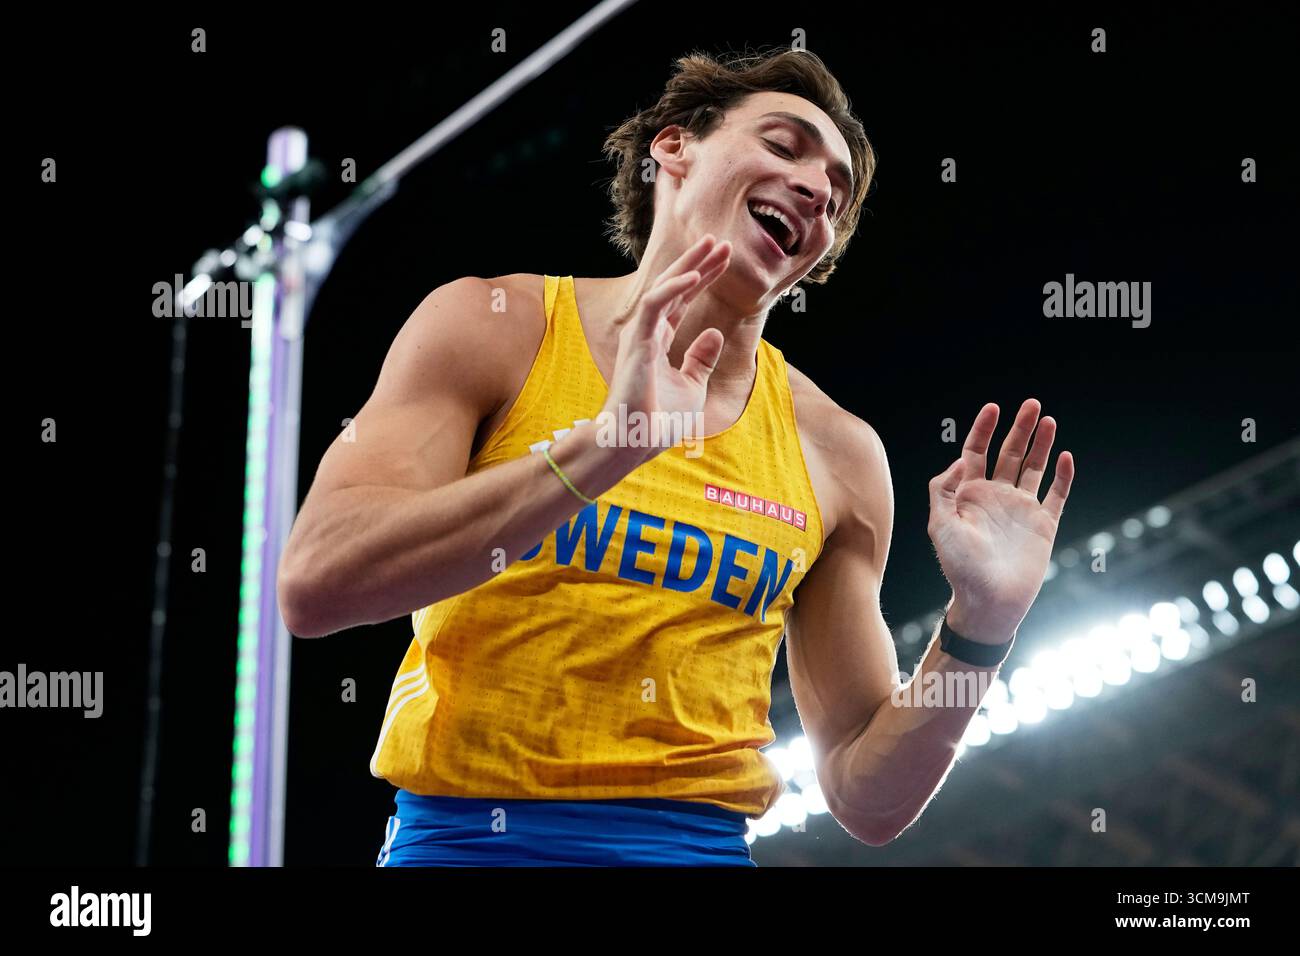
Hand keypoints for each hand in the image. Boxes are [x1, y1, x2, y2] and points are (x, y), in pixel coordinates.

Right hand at [600, 234, 731, 462]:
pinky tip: (695, 275)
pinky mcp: (636, 341)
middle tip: (721, 242)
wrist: (637, 441)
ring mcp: (640, 335)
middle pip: (675, 288)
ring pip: (664, 288)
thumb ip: (702, 360)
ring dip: (689, 265)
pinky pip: (654, 306)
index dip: (702, 278)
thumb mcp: (692, 387)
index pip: (682, 301)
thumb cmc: (658, 421)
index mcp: (658, 342)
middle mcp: (648, 333)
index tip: (724, 260)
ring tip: (712, 246)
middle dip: (698, 263)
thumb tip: (715, 333)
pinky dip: (674, 288)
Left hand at [927, 399, 1075, 643]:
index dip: (983, 429)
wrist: (988, 602)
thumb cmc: (960, 568)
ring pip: (1033, 469)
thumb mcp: (940, 526)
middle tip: (1031, 404)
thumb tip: (959, 460)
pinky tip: (1066, 456)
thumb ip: (943, 490)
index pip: (976, 452)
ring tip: (1048, 420)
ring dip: (1041, 444)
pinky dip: (1062, 476)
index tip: (993, 407)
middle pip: (1009, 454)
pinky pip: (1056, 495)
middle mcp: (996, 497)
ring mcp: (1021, 510)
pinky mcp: (1043, 526)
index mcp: (970, 495)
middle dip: (1019, 428)